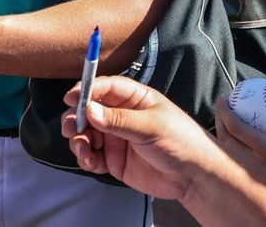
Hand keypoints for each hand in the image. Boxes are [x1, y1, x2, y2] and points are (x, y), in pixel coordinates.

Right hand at [60, 76, 222, 200]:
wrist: (194, 177)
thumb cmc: (182, 141)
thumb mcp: (151, 126)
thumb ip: (119, 120)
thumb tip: (90, 110)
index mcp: (134, 99)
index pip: (105, 88)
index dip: (86, 90)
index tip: (72, 97)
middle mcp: (122, 116)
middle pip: (90, 111)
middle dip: (76, 117)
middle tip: (71, 126)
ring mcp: (116, 138)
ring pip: (87, 134)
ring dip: (78, 139)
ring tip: (82, 147)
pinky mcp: (114, 160)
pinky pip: (92, 156)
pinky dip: (85, 157)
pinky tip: (89, 160)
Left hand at [215, 78, 265, 196]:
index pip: (237, 129)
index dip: (225, 113)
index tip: (222, 99)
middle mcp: (256, 163)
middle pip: (225, 141)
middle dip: (218, 121)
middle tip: (221, 106)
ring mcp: (254, 173)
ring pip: (228, 152)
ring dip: (222, 134)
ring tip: (225, 119)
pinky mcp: (256, 178)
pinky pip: (237, 159)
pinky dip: (232, 145)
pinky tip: (237, 135)